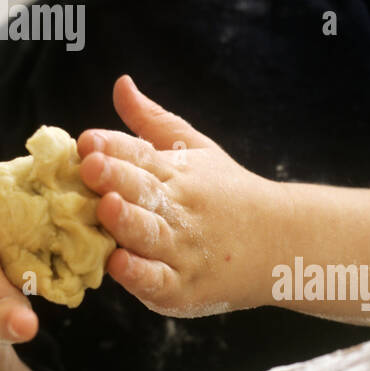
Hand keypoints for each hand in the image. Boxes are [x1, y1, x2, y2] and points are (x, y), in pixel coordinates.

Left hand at [77, 75, 281, 316]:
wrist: (281, 244)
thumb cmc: (226, 194)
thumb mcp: (195, 151)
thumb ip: (151, 122)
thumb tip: (120, 82)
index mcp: (179, 173)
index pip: (143, 155)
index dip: (115, 147)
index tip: (87, 140)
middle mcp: (180, 209)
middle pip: (144, 192)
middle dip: (116, 178)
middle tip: (89, 166)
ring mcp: (182, 250)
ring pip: (150, 234)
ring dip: (127, 221)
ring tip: (106, 207)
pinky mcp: (182, 288)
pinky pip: (158, 281)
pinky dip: (139, 275)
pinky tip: (118, 264)